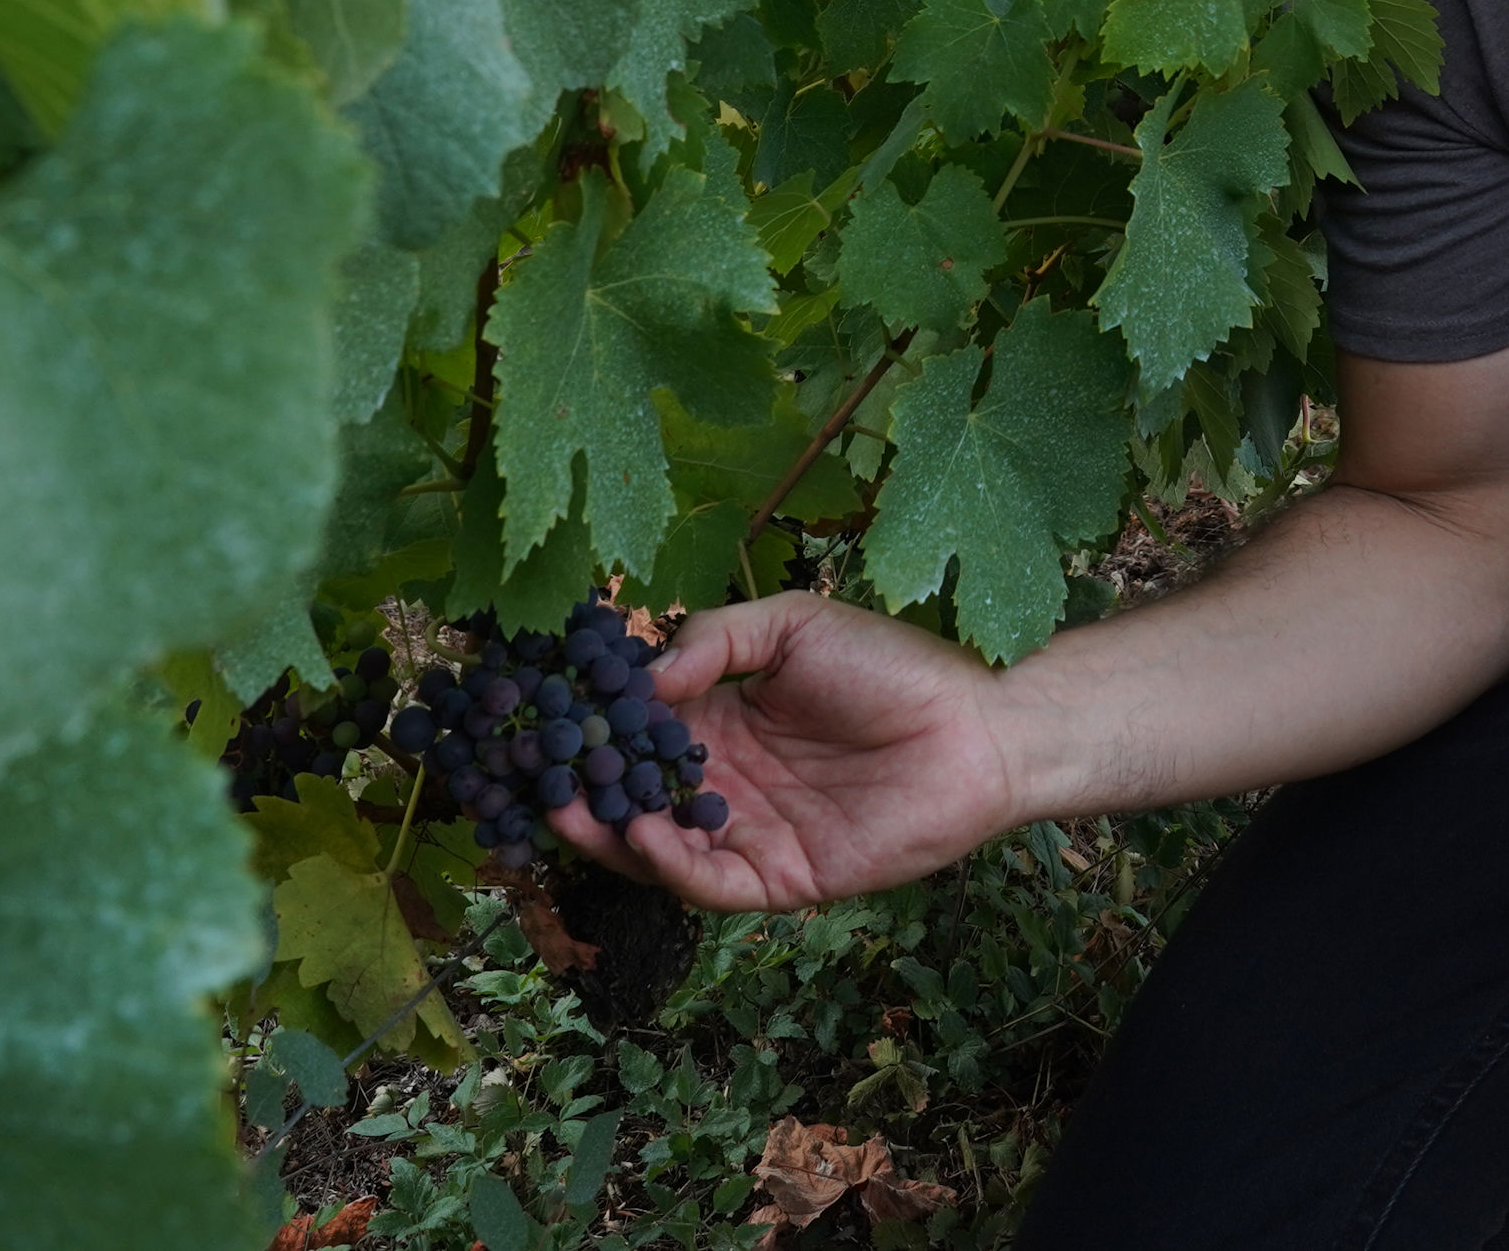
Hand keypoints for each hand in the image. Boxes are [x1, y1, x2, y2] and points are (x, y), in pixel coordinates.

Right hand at [553, 591, 1023, 910]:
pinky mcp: (780, 877)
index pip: (640, 729)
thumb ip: (714, 639)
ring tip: (566, 807)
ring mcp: (750, 831)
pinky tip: (641, 832)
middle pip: (635, 794)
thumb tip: (641, 675)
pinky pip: (710, 882)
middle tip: (532, 773)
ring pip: (658, 846)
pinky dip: (669, 864)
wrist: (976, 727)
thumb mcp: (793, 627)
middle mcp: (727, 778)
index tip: (540, 710)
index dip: (592, 724)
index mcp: (724, 717)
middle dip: (581, 786)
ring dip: (608, 831)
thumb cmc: (892, 666)